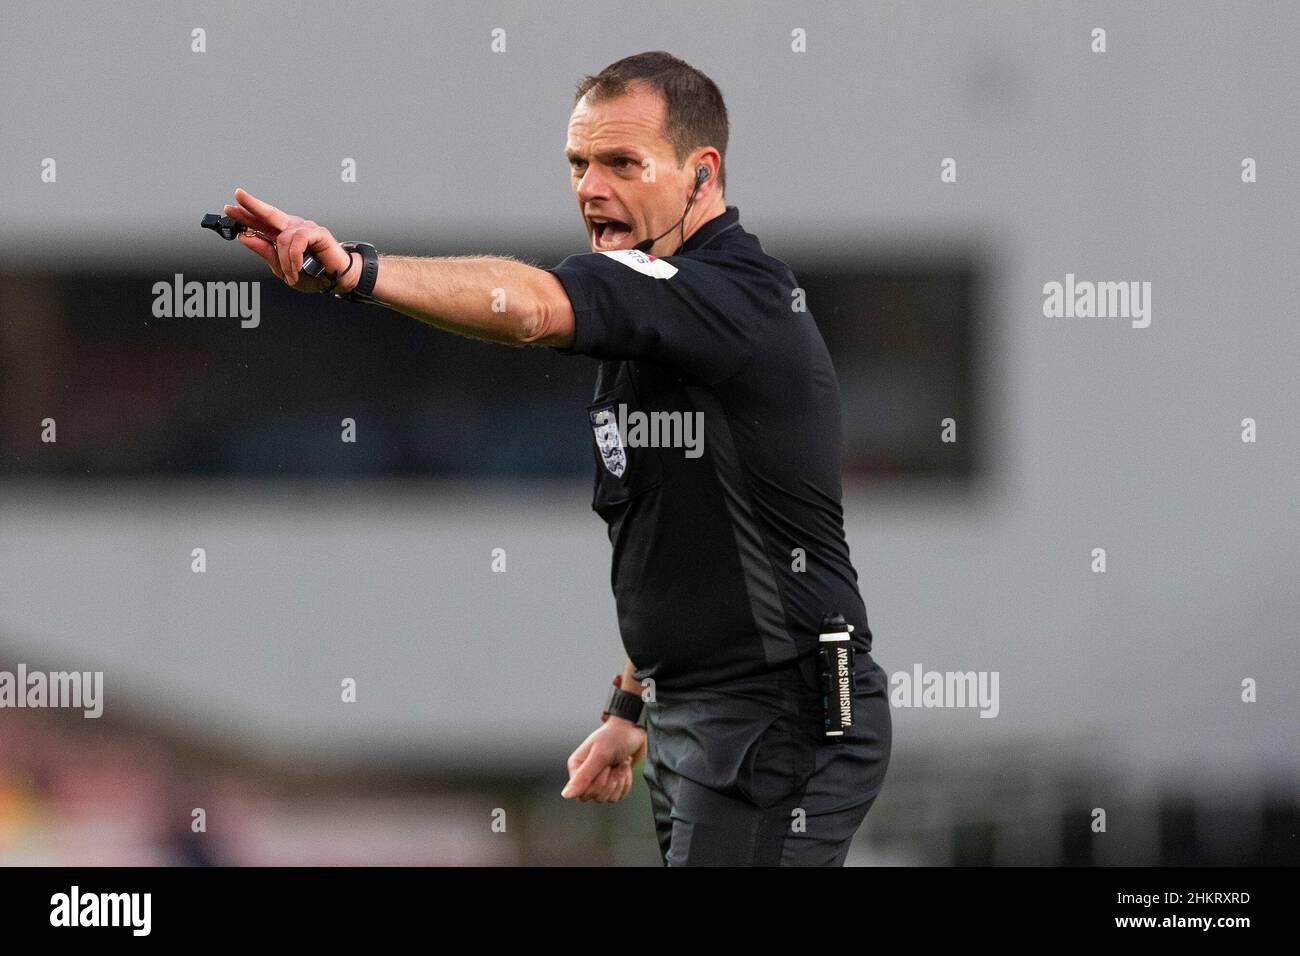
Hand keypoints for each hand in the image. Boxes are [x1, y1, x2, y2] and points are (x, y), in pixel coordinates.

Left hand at [222, 188, 357, 293]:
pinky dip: (294, 257)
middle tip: (238, 196)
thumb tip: (245, 237)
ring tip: (290, 274)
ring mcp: (305, 228)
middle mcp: (292, 227)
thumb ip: (265, 251)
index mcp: (282, 234)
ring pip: (282, 238)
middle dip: (252, 204)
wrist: (335, 281)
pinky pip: (297, 241)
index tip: (229, 209)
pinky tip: (297, 268)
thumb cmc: (312, 274)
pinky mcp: (318, 232)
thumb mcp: (281, 268)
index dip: (245, 215)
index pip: (261, 222)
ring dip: (284, 260)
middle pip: (269, 213)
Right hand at [562, 717, 646, 802]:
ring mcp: (600, 780)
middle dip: (610, 781)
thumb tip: (565, 795)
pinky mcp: (613, 783)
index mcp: (576, 766)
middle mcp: (586, 775)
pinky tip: (625, 768)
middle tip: (614, 762)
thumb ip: (583, 776)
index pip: (582, 794)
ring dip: (619, 780)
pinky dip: (626, 782)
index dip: (597, 784)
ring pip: (609, 798)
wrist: (634, 730)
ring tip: (621, 763)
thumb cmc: (615, 737)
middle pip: (596, 797)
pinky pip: (619, 795)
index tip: (605, 766)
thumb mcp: (599, 755)